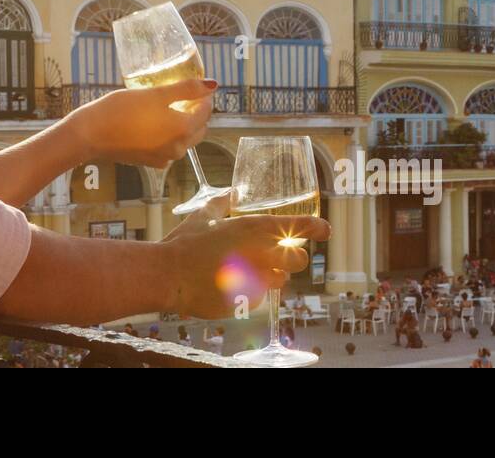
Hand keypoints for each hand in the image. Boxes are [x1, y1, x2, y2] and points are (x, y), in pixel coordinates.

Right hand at [67, 77, 217, 166]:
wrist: (91, 134)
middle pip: (199, 128)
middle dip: (196, 111)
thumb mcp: (155, 94)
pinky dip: (169, 134)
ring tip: (169, 105)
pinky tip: (155, 121)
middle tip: (184, 93)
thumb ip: (185, 89)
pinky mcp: (150, 162)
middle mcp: (178, 148)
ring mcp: (164, 158)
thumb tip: (212, 84)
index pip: (205, 111)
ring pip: (185, 139)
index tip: (195, 85)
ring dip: (183, 123)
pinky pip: (169, 146)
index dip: (203, 96)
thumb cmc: (122, 110)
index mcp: (183, 130)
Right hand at [160, 191, 329, 318]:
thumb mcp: (203, 215)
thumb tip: (232, 192)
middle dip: (293, 257)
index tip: (324, 230)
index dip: (316, 228)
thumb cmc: (185, 243)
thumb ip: (222, 203)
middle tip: (279, 255)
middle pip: (298, 259)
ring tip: (249, 271)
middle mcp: (261, 254)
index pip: (297, 227)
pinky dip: (251, 291)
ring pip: (281, 280)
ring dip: (272, 275)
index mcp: (253, 229)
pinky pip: (259, 296)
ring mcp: (257, 280)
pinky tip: (231, 285)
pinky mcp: (249, 301)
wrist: (170, 276)